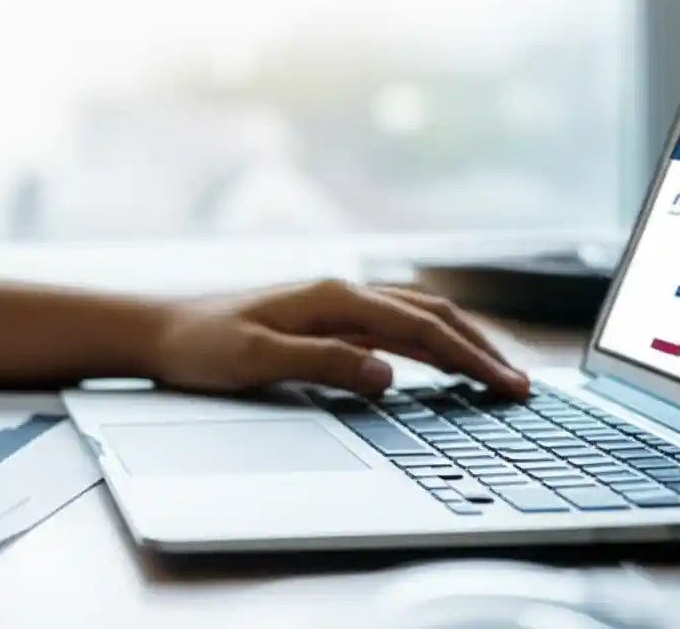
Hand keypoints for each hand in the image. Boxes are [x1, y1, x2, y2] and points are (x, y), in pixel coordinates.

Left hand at [154, 280, 528, 398]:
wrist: (157, 331)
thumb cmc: (200, 347)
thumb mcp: (257, 361)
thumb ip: (325, 364)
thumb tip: (390, 374)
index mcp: (332, 298)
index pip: (420, 327)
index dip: (470, 357)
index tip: (508, 385)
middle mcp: (340, 294)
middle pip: (430, 315)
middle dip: (480, 348)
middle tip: (522, 385)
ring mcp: (333, 304)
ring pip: (416, 317)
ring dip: (460, 342)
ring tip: (497, 371)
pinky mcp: (323, 319)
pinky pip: (392, 327)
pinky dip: (429, 343)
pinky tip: (439, 362)